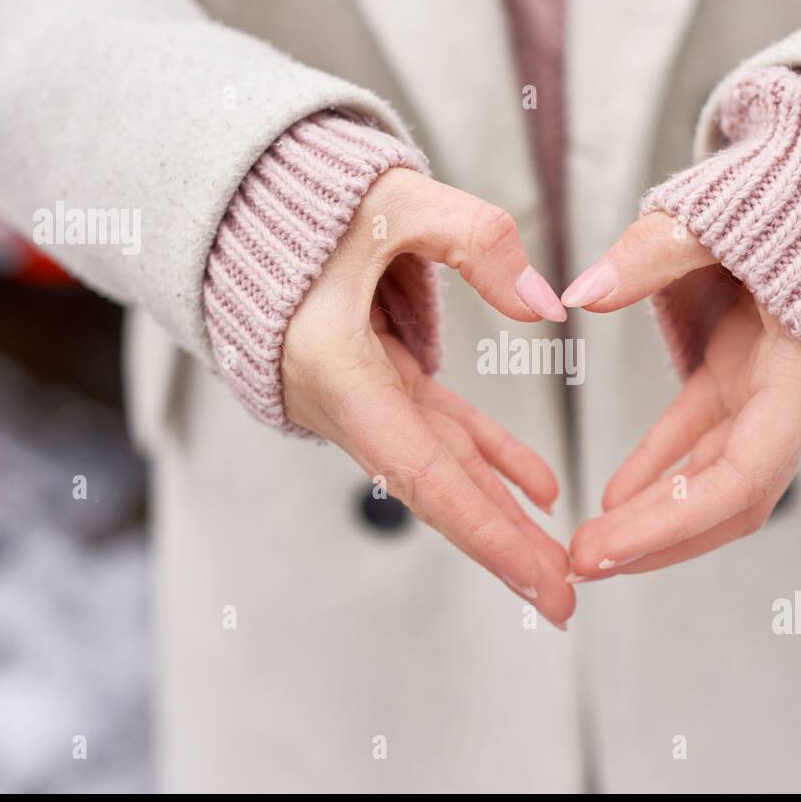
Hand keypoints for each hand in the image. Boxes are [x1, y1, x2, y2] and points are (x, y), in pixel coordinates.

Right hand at [281, 167, 573, 625]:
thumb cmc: (302, 201)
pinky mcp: (378, 382)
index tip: (540, 582)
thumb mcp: (393, 199)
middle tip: (563, 602)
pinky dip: (488, 457)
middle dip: (502, 547)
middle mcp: (346, 401)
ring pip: (443, 467)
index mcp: (336, 369)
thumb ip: (475, 239)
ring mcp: (362, 398)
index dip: (488, 533)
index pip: (425, 473)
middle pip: (437, 490)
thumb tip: (545, 306)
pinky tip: (539, 489)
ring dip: (501, 513)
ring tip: (560, 561)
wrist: (238, 209)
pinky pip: (440, 431)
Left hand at [561, 212, 800, 578]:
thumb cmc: (797, 193)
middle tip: (578, 565)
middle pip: (728, 501)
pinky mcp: (742, 379)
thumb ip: (654, 251)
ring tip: (587, 549)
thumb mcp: (720, 214)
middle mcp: (788, 397)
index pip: (744, 475)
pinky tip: (610, 500)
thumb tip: (581, 294)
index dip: (674, 522)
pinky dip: (656, 471)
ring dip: (654, 520)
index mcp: (800, 368)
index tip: (605, 547)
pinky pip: (698, 441)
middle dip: (657, 541)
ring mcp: (765, 393)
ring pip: (713, 483)